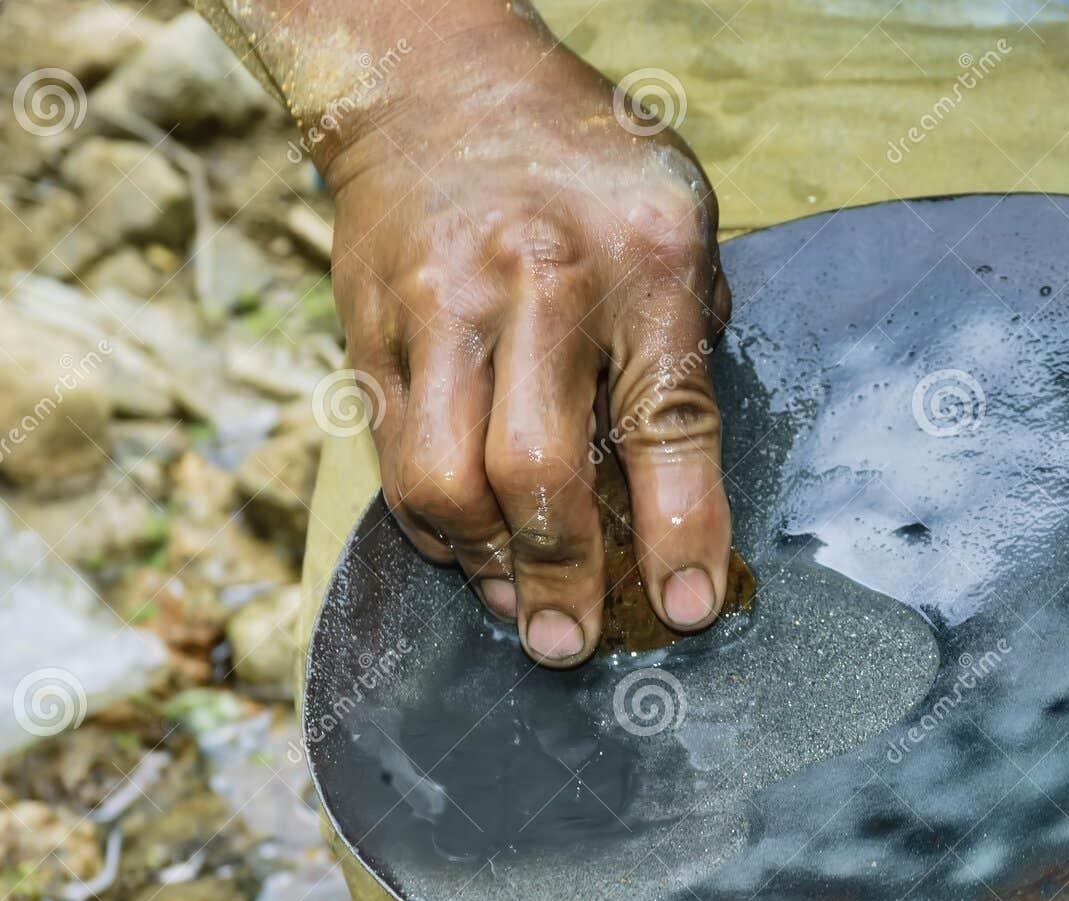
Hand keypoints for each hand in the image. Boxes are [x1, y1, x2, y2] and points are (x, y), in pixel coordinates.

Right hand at [320, 21, 731, 664]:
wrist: (436, 81)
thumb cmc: (585, 161)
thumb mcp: (680, 219)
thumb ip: (688, 342)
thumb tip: (683, 489)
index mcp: (643, 259)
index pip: (666, 424)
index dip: (680, 531)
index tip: (686, 609)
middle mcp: (540, 282)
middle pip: (538, 468)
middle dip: (564, 576)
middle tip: (577, 641)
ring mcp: (442, 305)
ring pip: (444, 480)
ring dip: (486, 568)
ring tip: (523, 608)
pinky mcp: (371, 329)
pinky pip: (393, 458)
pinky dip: (434, 527)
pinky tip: (472, 552)